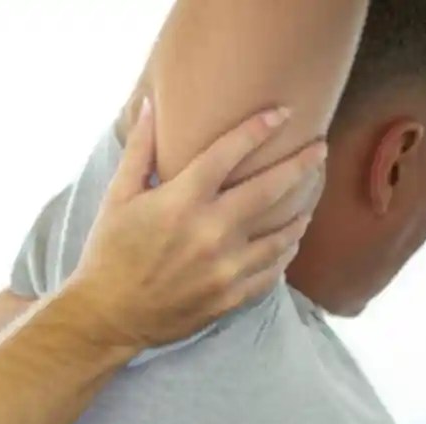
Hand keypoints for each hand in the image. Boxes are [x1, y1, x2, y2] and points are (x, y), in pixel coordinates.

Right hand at [64, 99, 326, 350]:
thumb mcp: (116, 198)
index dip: (260, 128)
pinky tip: (291, 239)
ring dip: (301, 211)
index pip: (230, 153)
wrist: (107, 317)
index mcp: (181, 201)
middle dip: (300, 165)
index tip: (283, 113)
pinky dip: (286, 251)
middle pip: (270, 189)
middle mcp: (210, 232)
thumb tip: (149, 105)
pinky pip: (272, 270)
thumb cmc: (108, 253)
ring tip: (312, 195)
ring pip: (281, 234)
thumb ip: (139, 151)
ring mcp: (225, 267)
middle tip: (319, 149)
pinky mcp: (230, 296)